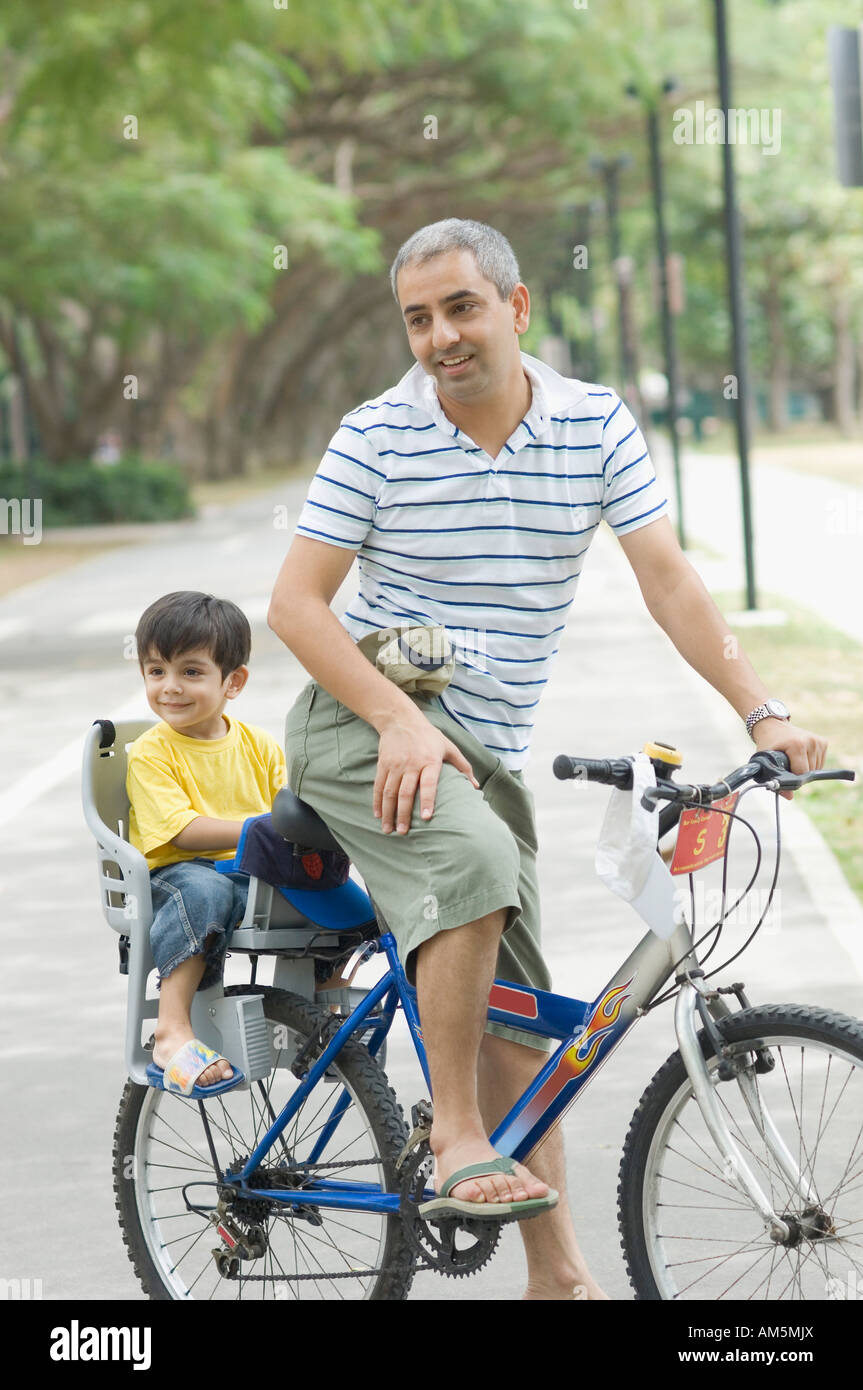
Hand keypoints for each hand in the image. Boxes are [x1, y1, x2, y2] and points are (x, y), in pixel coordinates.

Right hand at [373, 711, 479, 832]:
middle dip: (403, 814)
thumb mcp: (449, 747)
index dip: (427, 801)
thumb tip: (475, 787)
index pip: (428, 784)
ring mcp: (395, 764)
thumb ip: (463, 767)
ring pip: (389, 792)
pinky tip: (378, 815)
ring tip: (388, 830)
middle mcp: (411, 764)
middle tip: (403, 832)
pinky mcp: (383, 764)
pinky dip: (377, 801)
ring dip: (388, 813)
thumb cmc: (429, 736)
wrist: (401, 719)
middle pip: (405, 793)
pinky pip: (379, 786)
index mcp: (430, 761)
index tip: (426, 818)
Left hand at [751, 719, 827, 799]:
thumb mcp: (766, 761)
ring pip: (816, 769)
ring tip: (794, 759)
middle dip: (798, 774)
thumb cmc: (769, 744)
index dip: (793, 778)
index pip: (801, 773)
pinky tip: (801, 756)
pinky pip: (820, 763)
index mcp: (797, 744)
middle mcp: (810, 741)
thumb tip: (790, 797)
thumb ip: (775, 779)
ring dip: (805, 769)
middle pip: (809, 772)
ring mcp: (818, 741)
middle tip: (787, 765)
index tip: (785, 773)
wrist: (773, 726)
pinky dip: (811, 764)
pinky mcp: (823, 742)